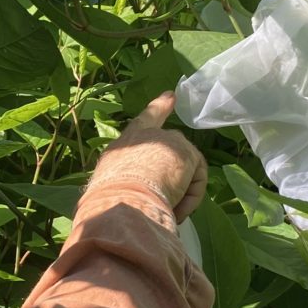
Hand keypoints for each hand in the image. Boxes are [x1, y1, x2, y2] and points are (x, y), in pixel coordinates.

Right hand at [89, 92, 207, 222]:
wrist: (122, 198)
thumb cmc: (111, 197)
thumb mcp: (113, 183)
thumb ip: (131, 179)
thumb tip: (152, 192)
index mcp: (125, 143)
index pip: (144, 120)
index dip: (158, 107)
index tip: (172, 95)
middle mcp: (147, 136)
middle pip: (172, 144)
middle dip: (182, 161)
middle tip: (178, 198)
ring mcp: (169, 141)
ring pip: (185, 169)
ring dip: (180, 194)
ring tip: (169, 212)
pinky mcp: (186, 154)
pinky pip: (196, 180)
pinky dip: (190, 199)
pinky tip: (177, 209)